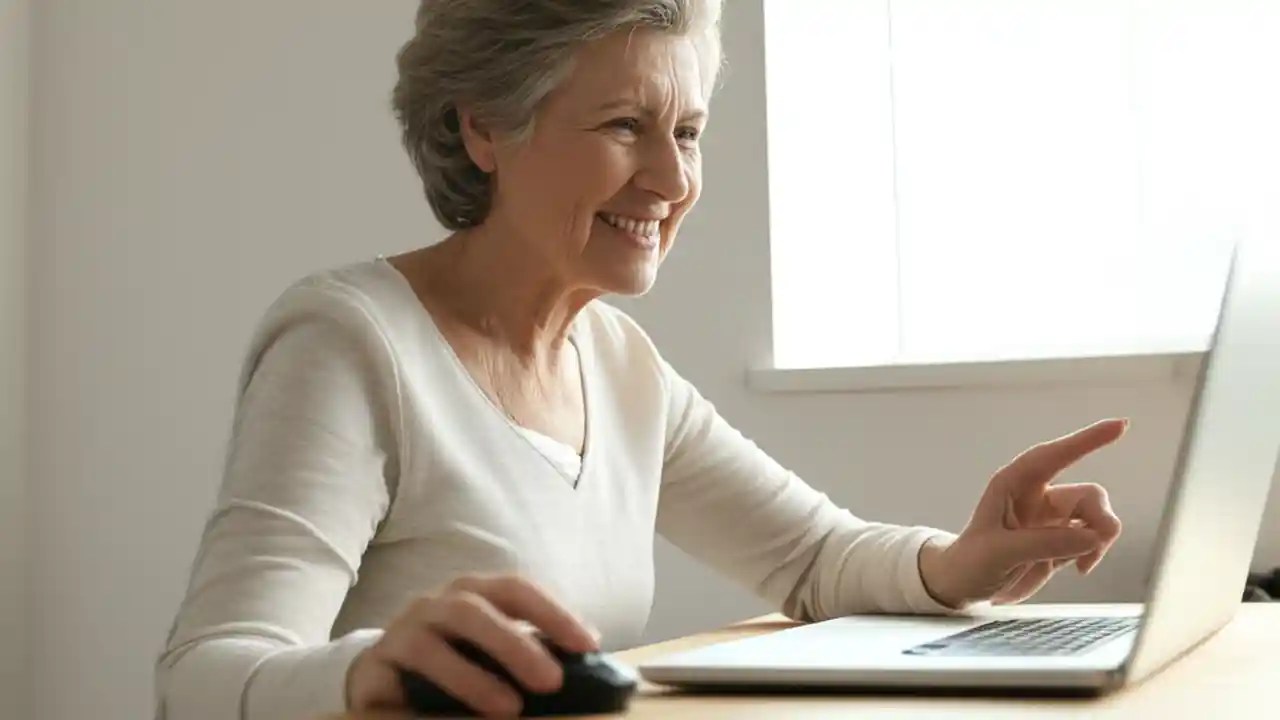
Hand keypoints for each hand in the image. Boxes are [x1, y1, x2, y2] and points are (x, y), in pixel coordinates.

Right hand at [346, 574, 598, 717]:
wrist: (383, 674)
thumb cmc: (453, 659)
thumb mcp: (493, 650)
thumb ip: (532, 651)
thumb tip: (592, 660)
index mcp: (475, 594)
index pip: (516, 590)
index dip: (553, 613)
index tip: (589, 644)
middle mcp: (438, 604)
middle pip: (474, 611)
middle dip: (514, 644)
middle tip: (551, 681)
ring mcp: (404, 632)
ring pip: (433, 645)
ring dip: (473, 677)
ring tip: (510, 709)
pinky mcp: (376, 666)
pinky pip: (399, 682)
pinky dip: (424, 702)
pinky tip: (446, 718)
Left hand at [920, 418, 1127, 607]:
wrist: (966, 587)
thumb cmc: (970, 561)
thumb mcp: (999, 552)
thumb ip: (1043, 543)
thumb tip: (1092, 536)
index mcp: (1014, 485)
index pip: (1053, 456)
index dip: (1086, 440)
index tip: (1119, 425)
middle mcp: (1037, 496)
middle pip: (1089, 495)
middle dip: (1101, 518)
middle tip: (1098, 542)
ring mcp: (1051, 519)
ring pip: (1096, 517)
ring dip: (1099, 539)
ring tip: (1082, 564)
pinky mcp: (1061, 541)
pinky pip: (1093, 539)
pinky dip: (1094, 552)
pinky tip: (1079, 567)